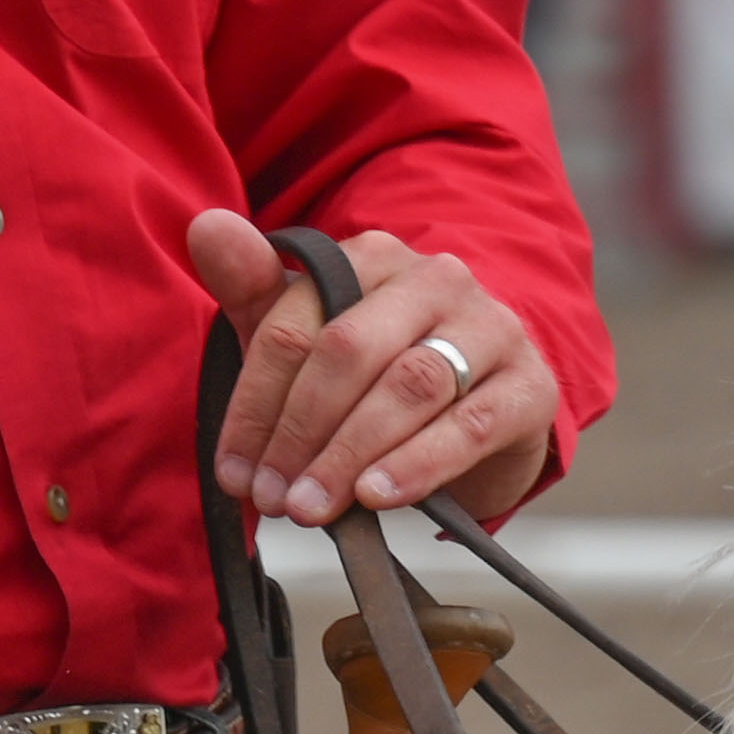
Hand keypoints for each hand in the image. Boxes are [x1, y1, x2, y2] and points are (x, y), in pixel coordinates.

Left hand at [193, 212, 557, 532]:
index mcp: (372, 256)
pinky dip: (419, 464)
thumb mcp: (311, 337)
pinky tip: (377, 497)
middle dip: (299, 431)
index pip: (296, 323)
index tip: (234, 471)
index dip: (255, 403)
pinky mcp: (530, 385)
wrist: (487, 410)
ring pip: (410, 385)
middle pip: (349, 349)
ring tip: (311, 508)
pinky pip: (471, 424)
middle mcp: (436, 278)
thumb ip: (254, 288)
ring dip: (350, 453)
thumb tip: (204, 226)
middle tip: (272, 497)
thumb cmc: (381, 373)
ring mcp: (491, 327)